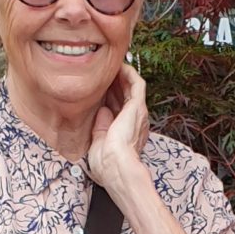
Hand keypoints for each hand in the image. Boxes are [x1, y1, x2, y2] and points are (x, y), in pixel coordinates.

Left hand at [87, 63, 149, 193]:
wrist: (117, 168)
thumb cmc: (108, 165)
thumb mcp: (99, 145)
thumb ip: (101, 128)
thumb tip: (102, 111)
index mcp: (125, 133)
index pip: (116, 109)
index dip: (107, 97)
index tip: (96, 89)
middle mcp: (134, 122)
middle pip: (124, 96)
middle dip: (113, 84)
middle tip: (101, 73)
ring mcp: (137, 113)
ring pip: (131, 88)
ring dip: (121, 76)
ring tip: (110, 65)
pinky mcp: (138, 106)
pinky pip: (137, 83)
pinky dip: (129, 73)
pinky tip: (119, 66)